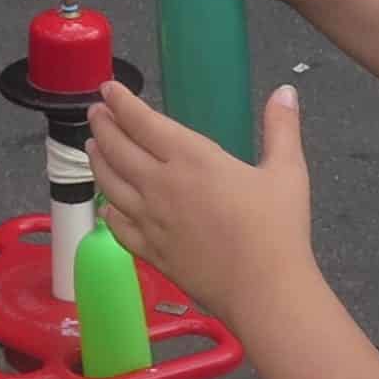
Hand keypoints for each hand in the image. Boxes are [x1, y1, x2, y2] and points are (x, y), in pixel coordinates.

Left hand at [88, 78, 313, 326]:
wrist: (263, 290)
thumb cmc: (276, 228)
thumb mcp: (287, 171)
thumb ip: (281, 128)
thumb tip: (286, 90)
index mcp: (191, 158)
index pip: (143, 122)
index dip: (122, 103)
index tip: (108, 89)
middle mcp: (161, 185)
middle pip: (118, 149)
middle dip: (103, 126)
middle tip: (94, 112)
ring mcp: (150, 221)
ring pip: (110, 185)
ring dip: (97, 162)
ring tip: (91, 148)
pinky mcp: (150, 252)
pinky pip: (118, 228)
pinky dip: (107, 212)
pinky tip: (105, 208)